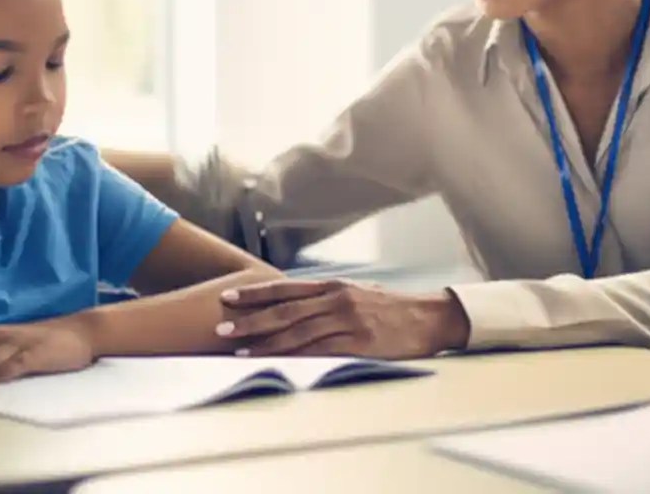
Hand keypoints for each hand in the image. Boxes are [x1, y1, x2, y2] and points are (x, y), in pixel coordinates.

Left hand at [216, 279, 469, 359]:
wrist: (430, 317)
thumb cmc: (393, 308)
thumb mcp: (359, 293)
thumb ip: (329, 299)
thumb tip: (299, 304)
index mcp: (334, 286)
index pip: (285, 289)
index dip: (254, 293)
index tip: (227, 297)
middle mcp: (336, 299)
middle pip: (284, 310)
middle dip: (249, 320)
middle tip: (220, 328)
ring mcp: (347, 320)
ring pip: (296, 332)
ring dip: (263, 342)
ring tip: (237, 350)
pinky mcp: (359, 342)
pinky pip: (319, 351)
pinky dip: (293, 357)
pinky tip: (275, 362)